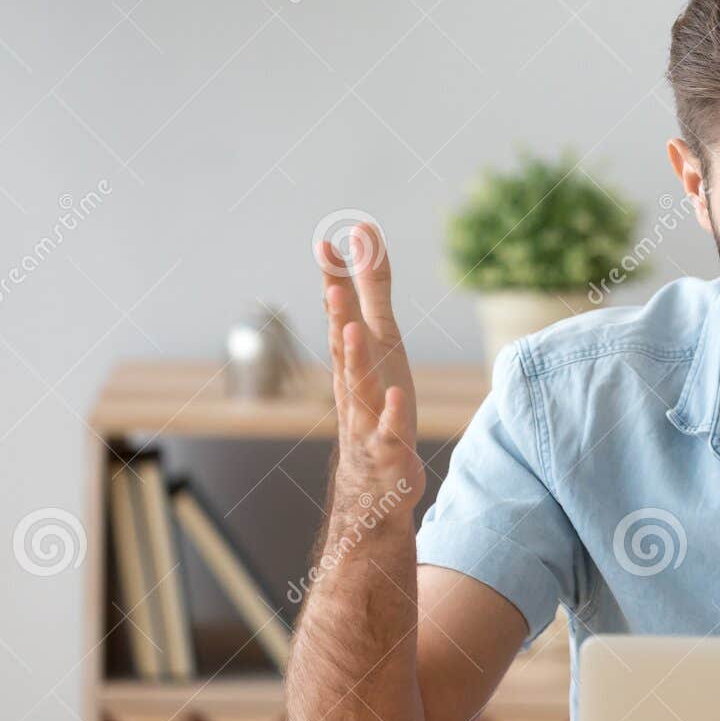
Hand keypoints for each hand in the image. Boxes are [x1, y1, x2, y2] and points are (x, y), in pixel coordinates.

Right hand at [319, 221, 424, 519]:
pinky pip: (389, 431)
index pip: (340, 314)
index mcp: (354, 359)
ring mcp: (367, 417)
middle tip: (332, 280)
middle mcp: (354, 384)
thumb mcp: (381, 344)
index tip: (325, 243)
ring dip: (355, 359)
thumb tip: (362, 237)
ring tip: (352, 328)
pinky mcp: (388, 448)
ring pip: (359, 386)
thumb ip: (372, 292)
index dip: (334, 279)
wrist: (374, 482)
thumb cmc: (377, 404)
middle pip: (343, 346)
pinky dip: (390, 415)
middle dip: (338, 313)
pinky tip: (394, 396)